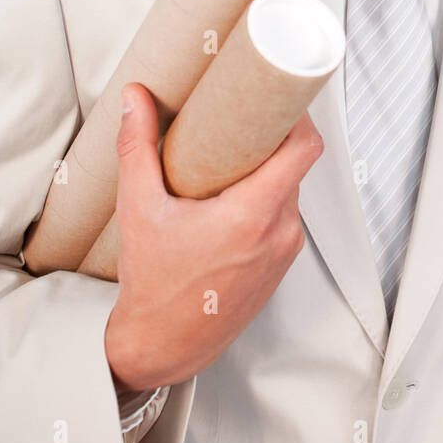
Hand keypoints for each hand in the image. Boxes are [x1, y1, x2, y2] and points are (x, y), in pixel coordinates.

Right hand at [104, 82, 323, 390]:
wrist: (163, 346)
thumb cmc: (154, 287)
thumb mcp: (139, 209)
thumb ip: (137, 148)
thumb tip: (137, 100)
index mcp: (253, 215)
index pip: (304, 149)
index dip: (299, 115)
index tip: (278, 96)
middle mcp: (280, 232)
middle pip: (296, 164)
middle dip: (272, 139)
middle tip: (241, 120)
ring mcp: (285, 250)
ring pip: (290, 190)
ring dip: (267, 171)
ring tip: (230, 160)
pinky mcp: (281, 264)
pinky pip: (285, 216)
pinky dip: (266, 199)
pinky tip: (232, 197)